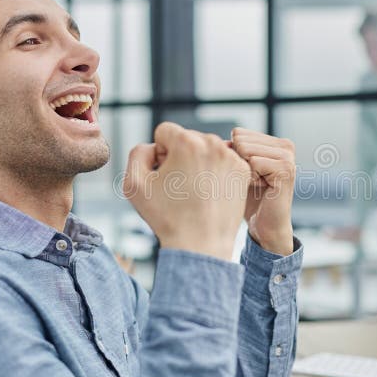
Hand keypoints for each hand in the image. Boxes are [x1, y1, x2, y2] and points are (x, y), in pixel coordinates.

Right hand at [123, 122, 251, 261]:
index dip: (159, 153)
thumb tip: (155, 147)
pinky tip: (209, 192)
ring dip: (198, 162)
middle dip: (180, 155)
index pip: (165, 132)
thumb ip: (138, 153)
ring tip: (195, 190)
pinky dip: (215, 172)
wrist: (201, 244)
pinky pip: (222, 161)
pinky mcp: (242, 171)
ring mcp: (231, 157)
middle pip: (188, 138)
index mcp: (186, 142)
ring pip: (207, 149)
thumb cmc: (166, 217)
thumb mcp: (134, 184)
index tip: (164, 175)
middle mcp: (213, 144)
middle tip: (179, 186)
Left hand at [231, 127, 295, 256]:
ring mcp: (288, 157)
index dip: (234, 156)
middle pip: (241, 139)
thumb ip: (231, 150)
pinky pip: (253, 163)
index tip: (247, 174)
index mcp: (276, 142)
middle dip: (239, 162)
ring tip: (257, 184)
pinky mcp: (286, 170)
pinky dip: (250, 178)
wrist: (266, 226)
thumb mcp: (239, 168)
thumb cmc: (251, 198)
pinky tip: (261, 189)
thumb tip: (220, 142)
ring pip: (245, 149)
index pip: (239, 132)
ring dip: (244, 171)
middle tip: (252, 181)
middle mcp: (286, 145)